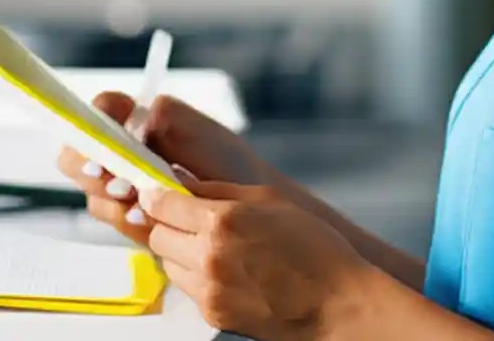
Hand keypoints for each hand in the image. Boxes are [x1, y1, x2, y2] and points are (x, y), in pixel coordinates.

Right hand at [56, 92, 271, 244]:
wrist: (250, 209)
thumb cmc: (227, 163)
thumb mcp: (199, 131)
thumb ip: (166, 116)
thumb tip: (135, 115)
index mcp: (134, 124)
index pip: (95, 114)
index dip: (88, 122)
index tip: (101, 136)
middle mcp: (121, 156)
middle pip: (76, 158)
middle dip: (89, 168)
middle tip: (114, 178)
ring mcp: (122, 190)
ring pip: (93, 194)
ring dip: (110, 197)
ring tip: (136, 198)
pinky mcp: (131, 220)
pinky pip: (114, 221)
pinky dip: (126, 220)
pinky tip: (146, 219)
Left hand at [140, 180, 373, 339]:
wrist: (337, 304)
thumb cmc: (314, 249)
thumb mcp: (270, 200)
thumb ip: (218, 189)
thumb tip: (179, 179)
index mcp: (222, 221)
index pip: (161, 203)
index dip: (158, 195)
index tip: (160, 193)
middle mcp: (208, 257)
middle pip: (157, 235)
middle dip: (169, 224)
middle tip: (192, 220)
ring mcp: (208, 289)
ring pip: (168, 264)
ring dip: (181, 252)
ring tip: (215, 248)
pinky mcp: (213, 314)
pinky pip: (188, 288)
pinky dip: (197, 277)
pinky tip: (227, 271)